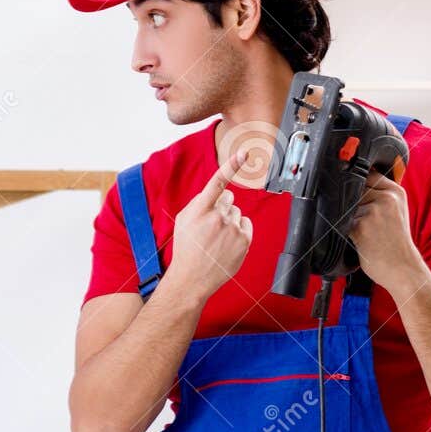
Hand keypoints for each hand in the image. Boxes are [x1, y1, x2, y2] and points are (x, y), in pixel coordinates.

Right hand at [164, 150, 253, 301]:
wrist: (192, 278)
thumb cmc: (186, 248)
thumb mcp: (184, 220)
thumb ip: (200, 203)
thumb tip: (220, 193)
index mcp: (200, 210)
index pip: (217, 182)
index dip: (231, 165)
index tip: (244, 153)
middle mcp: (218, 217)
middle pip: (229, 198)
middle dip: (222, 207)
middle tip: (210, 226)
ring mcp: (232, 229)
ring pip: (237, 212)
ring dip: (229, 220)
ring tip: (217, 238)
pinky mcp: (244, 240)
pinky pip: (246, 224)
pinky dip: (238, 230)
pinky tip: (227, 242)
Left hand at [349, 172, 426, 300]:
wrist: (403, 269)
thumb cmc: (397, 244)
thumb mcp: (396, 212)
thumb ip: (380, 196)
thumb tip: (353, 183)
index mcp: (395, 192)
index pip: (368, 175)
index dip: (357, 184)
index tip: (354, 195)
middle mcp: (386, 198)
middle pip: (354, 189)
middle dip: (351, 203)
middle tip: (361, 221)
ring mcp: (374, 211)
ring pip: (347, 207)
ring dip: (348, 219)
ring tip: (364, 233)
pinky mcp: (361, 226)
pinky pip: (343, 223)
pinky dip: (345, 232)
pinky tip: (359, 241)